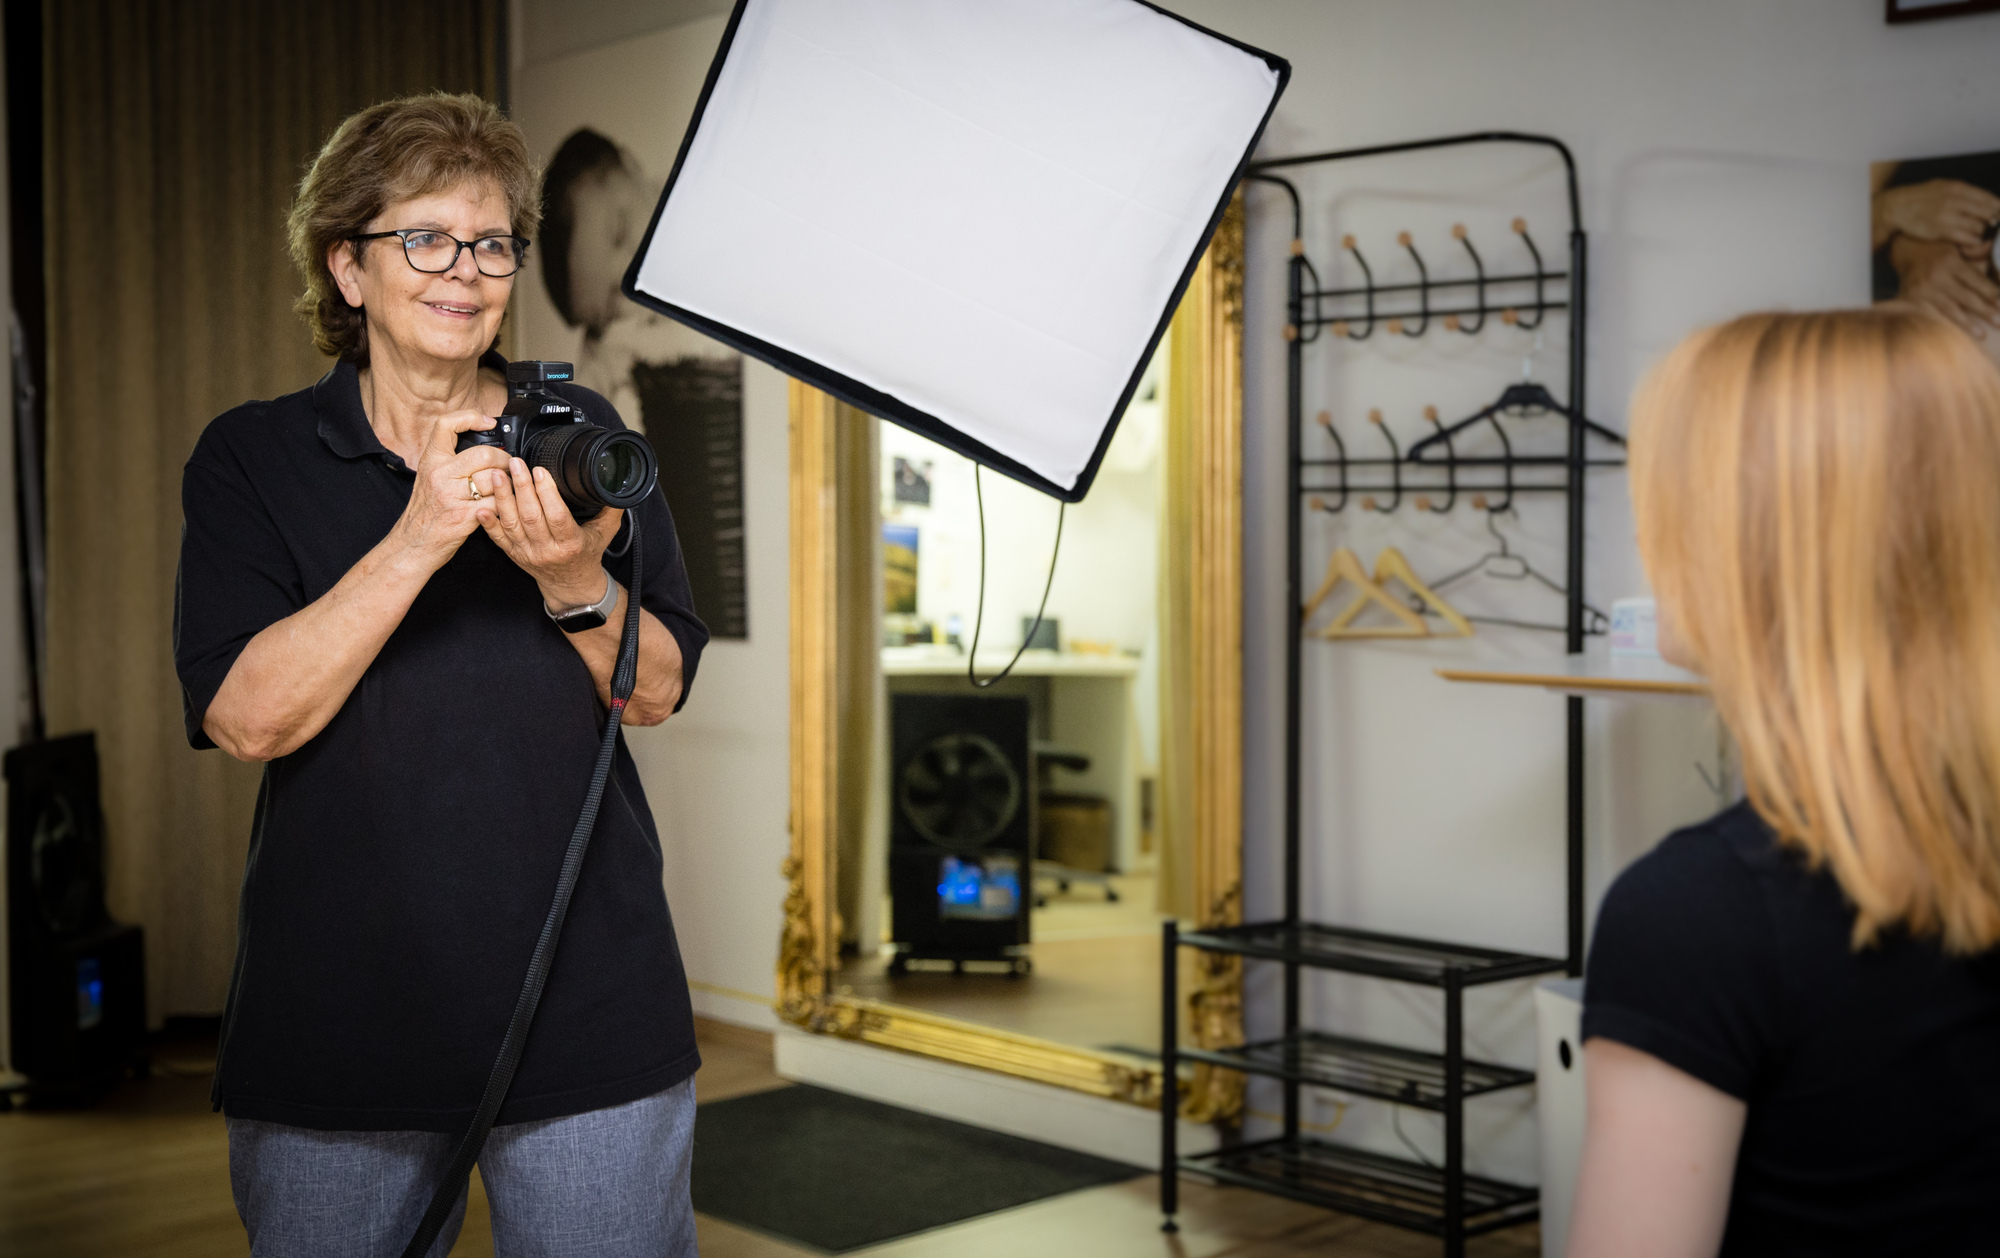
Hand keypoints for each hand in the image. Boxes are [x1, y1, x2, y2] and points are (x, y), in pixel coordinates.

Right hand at [387, 410, 511, 569]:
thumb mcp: (429, 478)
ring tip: (510, 485)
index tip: (488, 422)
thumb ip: (450, 462)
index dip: (470, 417)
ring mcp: (451, 495)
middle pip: (483, 453)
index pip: (446, 425)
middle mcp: (439, 475)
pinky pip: (496, 503)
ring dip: (509, 482)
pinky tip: (504, 505)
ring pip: (493, 478)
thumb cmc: (425, 513)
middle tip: (510, 465)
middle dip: (504, 459)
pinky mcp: (463, 516)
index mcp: (430, 461)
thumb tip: (483, 448)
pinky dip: (505, 504)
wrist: (412, 545)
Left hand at [475, 457, 624, 606]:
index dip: (547, 493)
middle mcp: (547, 550)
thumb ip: (610, 508)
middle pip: (530, 516)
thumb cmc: (587, 555)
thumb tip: (614, 483)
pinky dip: (488, 523)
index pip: (557, 516)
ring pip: (511, 524)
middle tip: (516, 464)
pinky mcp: (513, 554)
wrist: (571, 585)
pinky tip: (480, 507)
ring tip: (498, 475)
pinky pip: (498, 539)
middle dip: (522, 487)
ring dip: (503, 498)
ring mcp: (527, 553)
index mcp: (571, 544)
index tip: (541, 471)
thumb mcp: (605, 533)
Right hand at [1875, 179, 1999, 250]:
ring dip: (1982, 232)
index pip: (1990, 199)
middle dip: (1994, 222)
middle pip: (1988, 213)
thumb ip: (1964, 193)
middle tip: (1993, 228)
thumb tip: (1987, 200)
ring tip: (1979, 234)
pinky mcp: (1941, 230)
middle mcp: (1955, 200)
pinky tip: (1972, 241)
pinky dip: (1973, 240)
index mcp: (1958, 188)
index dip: (1999, 209)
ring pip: (1979, 226)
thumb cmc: (1920, 198)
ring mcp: (1948, 215)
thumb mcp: (1944, 186)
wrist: (1896, 207)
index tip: (1999, 217)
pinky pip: (1967, 237)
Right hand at [1890, 235, 1999, 336]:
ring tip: (1982, 334)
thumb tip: (1992, 247)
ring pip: (1949, 310)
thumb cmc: (1938, 249)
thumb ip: (1974, 250)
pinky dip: (1943, 325)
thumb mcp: (1956, 243)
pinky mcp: (1912, 300)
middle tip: (1999, 322)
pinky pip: (1930, 315)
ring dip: (1967, 323)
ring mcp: (1923, 291)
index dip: (1991, 293)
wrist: (1905, 251)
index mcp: (1951, 262)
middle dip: (1984, 311)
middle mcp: (1937, 277)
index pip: (1975, 280)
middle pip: (1966, 297)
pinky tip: (1953, 335)